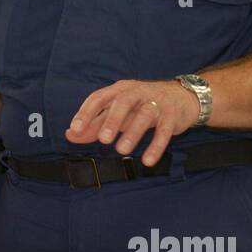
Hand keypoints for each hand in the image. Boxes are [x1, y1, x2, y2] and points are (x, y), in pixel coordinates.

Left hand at [65, 79, 200, 165]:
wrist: (182, 98)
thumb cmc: (141, 105)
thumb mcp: (117, 112)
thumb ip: (94, 124)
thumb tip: (70, 134)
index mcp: (119, 90)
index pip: (99, 97)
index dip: (86, 112)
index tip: (75, 129)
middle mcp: (137, 92)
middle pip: (123, 102)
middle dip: (112, 120)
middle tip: (103, 139)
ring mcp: (156, 102)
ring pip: (145, 114)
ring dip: (133, 132)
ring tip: (122, 151)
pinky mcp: (172, 115)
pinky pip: (165, 130)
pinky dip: (157, 145)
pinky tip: (148, 161)